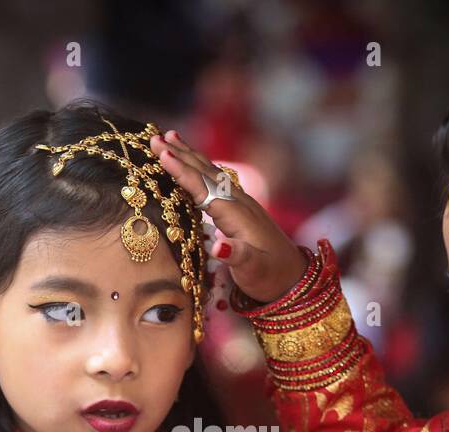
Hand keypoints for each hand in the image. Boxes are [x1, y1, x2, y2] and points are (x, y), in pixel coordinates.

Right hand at [150, 130, 308, 304]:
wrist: (293, 277)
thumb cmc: (270, 276)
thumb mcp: (254, 269)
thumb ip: (238, 257)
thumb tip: (217, 247)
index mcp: (236, 214)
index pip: (203, 187)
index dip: (182, 171)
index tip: (162, 154)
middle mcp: (238, 203)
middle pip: (204, 173)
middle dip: (179, 154)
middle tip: (154, 138)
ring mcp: (240, 203)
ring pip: (210, 173)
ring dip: (189, 155)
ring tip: (170, 137)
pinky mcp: (240, 209)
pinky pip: (215, 181)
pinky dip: (199, 167)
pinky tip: (194, 161)